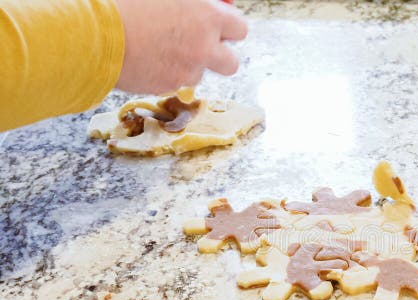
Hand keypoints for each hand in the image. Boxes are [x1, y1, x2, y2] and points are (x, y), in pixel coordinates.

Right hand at [114, 0, 247, 93]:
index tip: (215, 24)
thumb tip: (212, 4)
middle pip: (231, 62)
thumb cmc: (124, 2)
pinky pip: (174, 83)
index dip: (227, 27)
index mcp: (207, 16)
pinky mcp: (166, 87)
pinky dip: (166, 74)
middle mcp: (203, 47)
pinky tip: (146, 58)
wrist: (92, 32)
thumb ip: (193, 2)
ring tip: (162, 48)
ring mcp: (186, 70)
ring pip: (200, 74)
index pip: (239, 28)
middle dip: (218, 54)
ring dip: (189, 64)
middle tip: (199, 44)